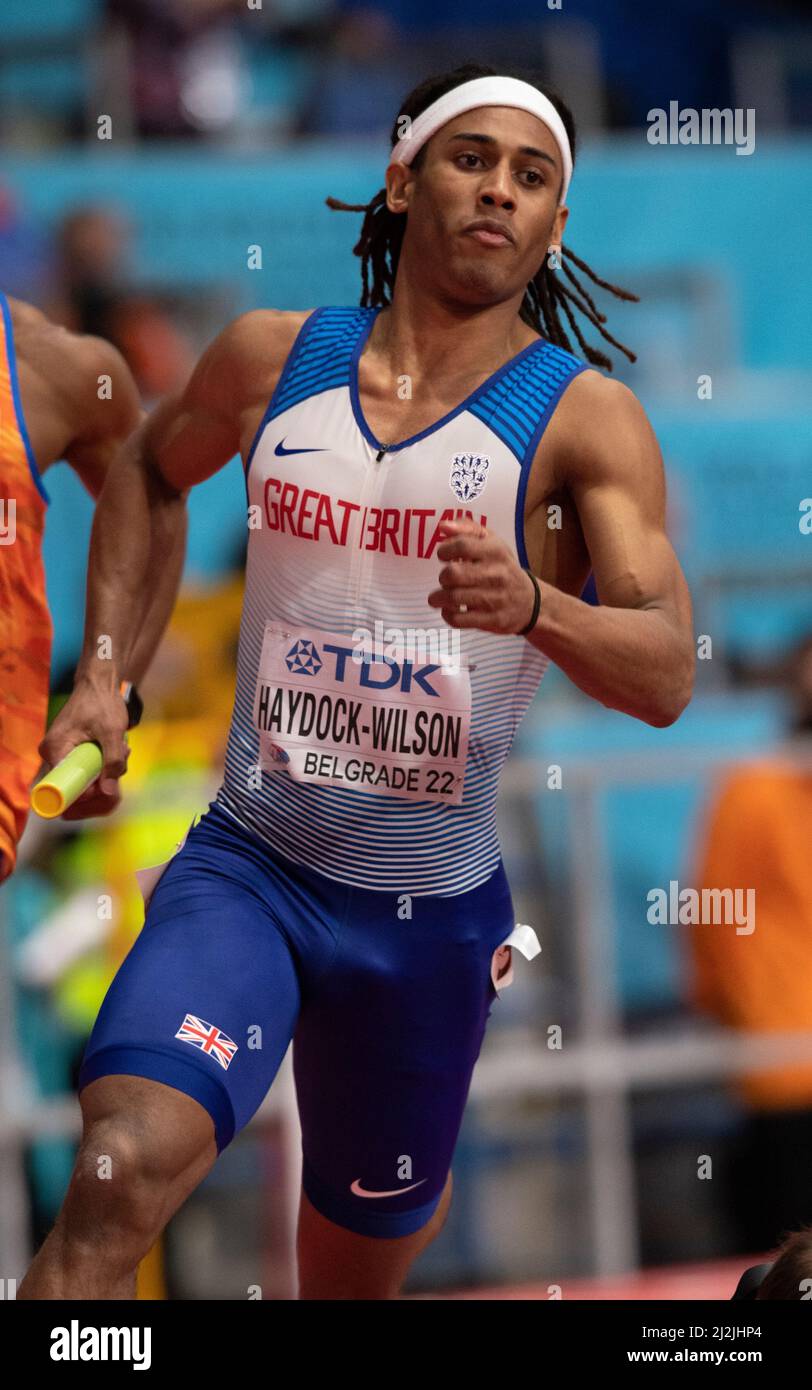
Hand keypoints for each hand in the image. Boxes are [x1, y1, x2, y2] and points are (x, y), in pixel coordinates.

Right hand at [37, 679, 130, 819]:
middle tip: (123, 757)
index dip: (86, 793)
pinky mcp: (70, 750)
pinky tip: (119, 748)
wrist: (99, 683)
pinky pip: (87, 766)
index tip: (107, 785)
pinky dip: (105, 761)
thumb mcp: (112, 732)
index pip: (63, 786)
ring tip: (124, 748)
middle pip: (75, 783)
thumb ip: (112, 761)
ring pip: (85, 775)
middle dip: (103, 779)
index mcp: (54, 749)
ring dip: (108, 768)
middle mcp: (51, 754)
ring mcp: (60, 752)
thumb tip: (109, 792)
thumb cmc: (102, 702)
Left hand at [428, 519, 538, 634]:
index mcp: (496, 551)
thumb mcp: (492, 542)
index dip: (445, 550)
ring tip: (438, 597)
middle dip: (443, 576)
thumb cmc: (502, 567)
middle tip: (445, 578)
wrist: (531, 602)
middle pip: (453, 573)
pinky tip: (450, 609)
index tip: (444, 556)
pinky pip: (458, 619)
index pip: (462, 545)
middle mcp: (497, 574)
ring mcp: (495, 599)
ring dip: (439, 597)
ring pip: (453, 597)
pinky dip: (447, 614)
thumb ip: (467, 529)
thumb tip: (443, 527)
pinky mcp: (492, 620)